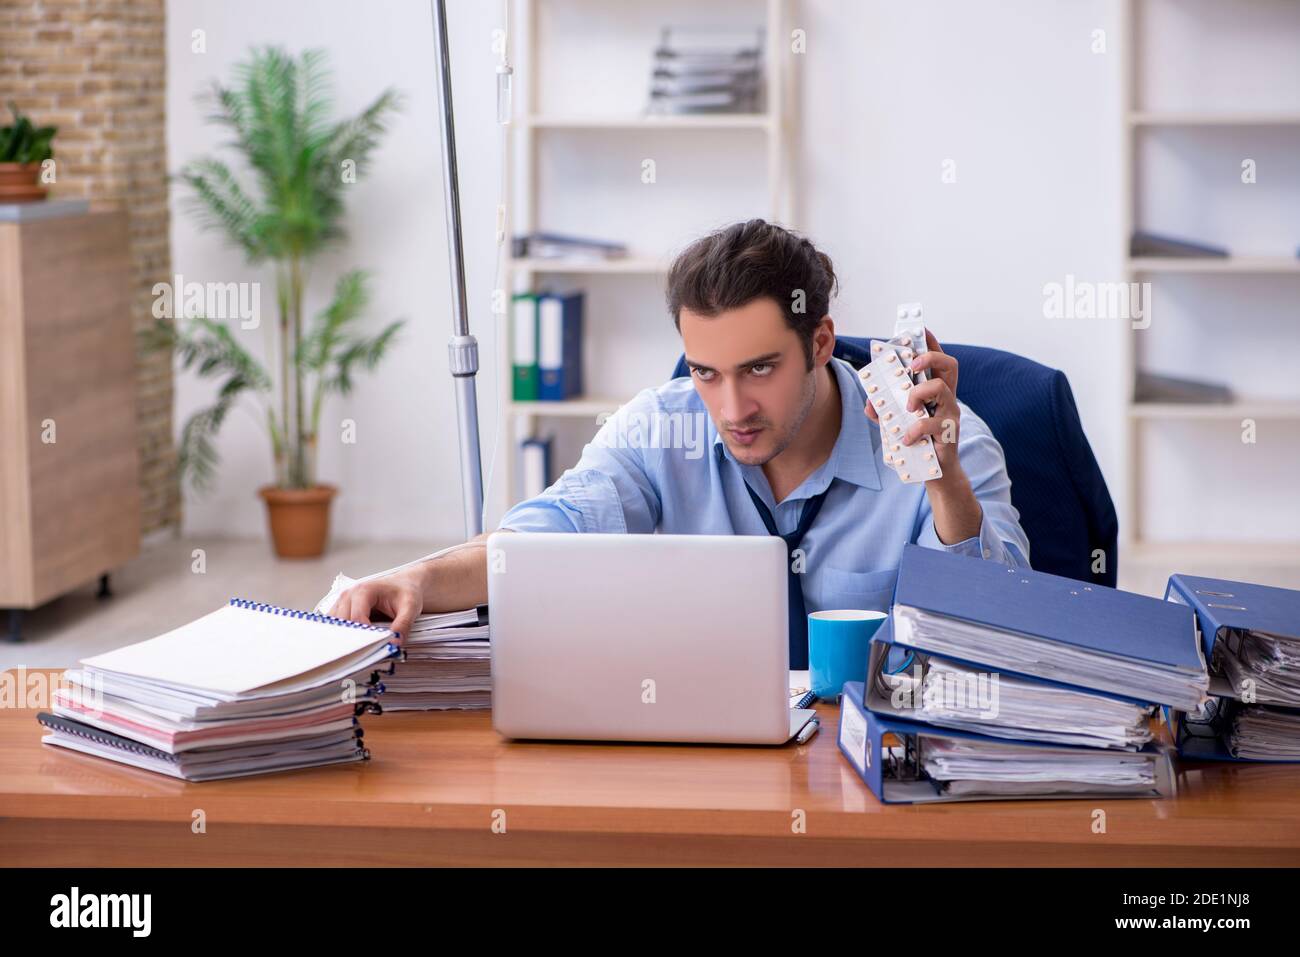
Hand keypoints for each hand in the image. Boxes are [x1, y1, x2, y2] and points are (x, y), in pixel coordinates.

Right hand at [329, 570, 424, 641]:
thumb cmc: (406, 592)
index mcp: (363, 591)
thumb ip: (403, 625)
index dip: (364, 637)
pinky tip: (356, 643)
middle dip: (354, 640)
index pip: (356, 619)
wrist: (403, 584)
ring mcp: (342, 603)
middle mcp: (348, 595)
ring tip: (362, 649)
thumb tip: (394, 644)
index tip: (376, 649)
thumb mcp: (410, 607)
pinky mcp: (341, 610)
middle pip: (342, 624)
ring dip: (346, 639)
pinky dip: (343, 636)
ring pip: (335, 627)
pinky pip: (336, 627)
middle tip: (369, 653)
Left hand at [864, 330, 963, 478]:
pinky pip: (933, 424)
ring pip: (942, 389)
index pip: (937, 361)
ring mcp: (950, 414)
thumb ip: (883, 411)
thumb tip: (869, 403)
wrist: (935, 472)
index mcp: (934, 392)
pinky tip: (905, 439)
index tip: (921, 328)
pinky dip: (915, 430)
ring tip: (907, 407)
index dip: (931, 343)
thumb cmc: (918, 442)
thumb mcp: (896, 423)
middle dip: (931, 357)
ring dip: (919, 393)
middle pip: (950, 366)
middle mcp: (947, 398)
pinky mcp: (950, 433)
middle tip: (911, 365)